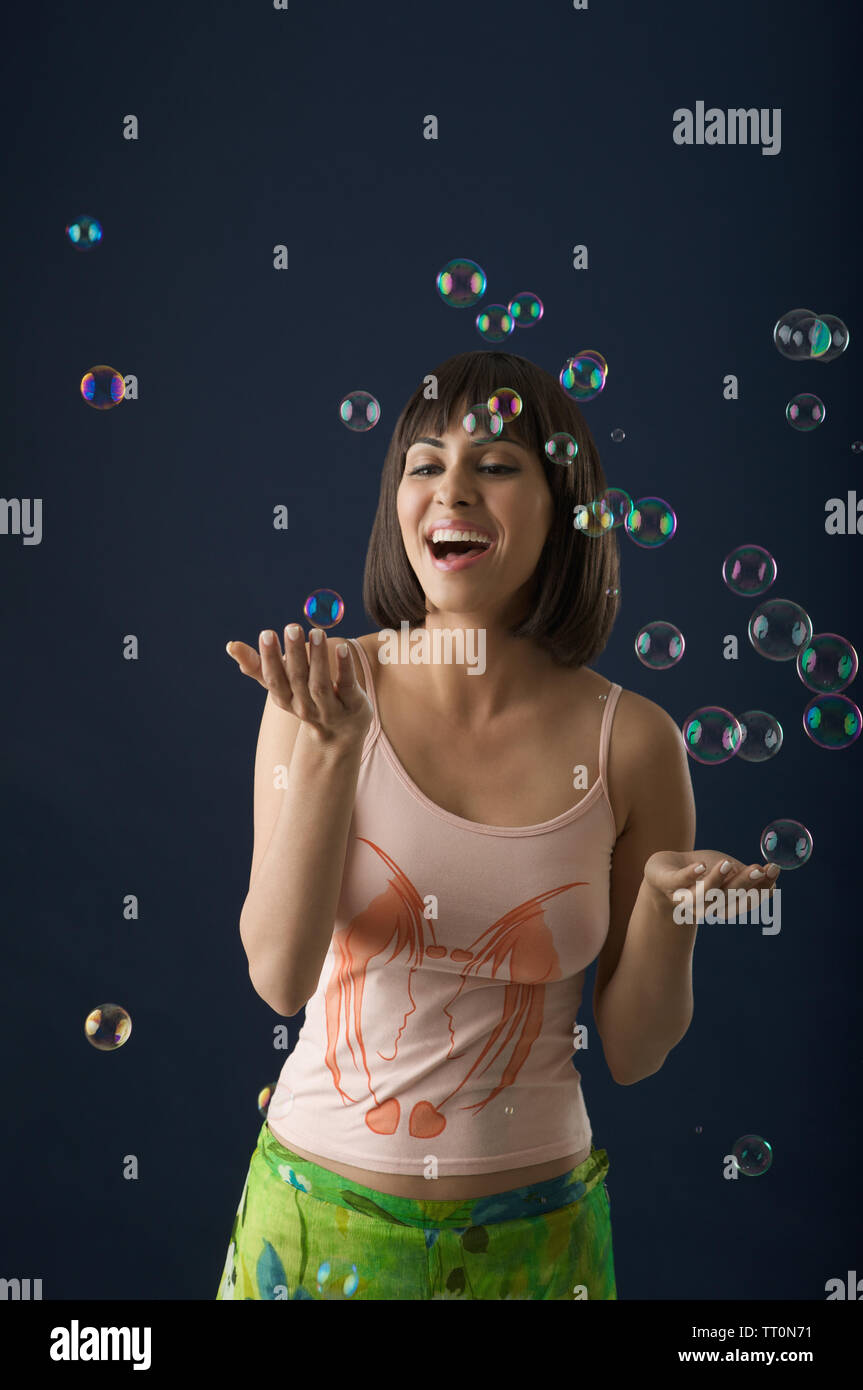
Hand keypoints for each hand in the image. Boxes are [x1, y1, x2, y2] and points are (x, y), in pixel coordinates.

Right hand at [225, 625, 372, 746]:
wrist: (339, 733)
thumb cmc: (304, 699)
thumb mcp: (280, 686)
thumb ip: (256, 666)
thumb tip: (231, 645)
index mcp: (285, 699)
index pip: (274, 680)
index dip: (269, 659)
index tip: (267, 633)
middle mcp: (305, 707)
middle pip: (297, 680)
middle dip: (294, 653)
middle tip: (292, 627)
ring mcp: (329, 709)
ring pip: (320, 684)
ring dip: (318, 658)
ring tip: (316, 632)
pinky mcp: (353, 705)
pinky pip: (347, 686)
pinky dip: (344, 667)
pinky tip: (342, 647)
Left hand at [643, 850, 780, 905]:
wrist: (664, 868)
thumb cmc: (700, 870)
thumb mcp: (727, 870)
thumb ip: (745, 874)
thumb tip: (774, 870)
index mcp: (722, 904)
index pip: (745, 901)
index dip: (761, 888)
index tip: (774, 869)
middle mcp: (705, 906)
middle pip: (726, 898)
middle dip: (744, 883)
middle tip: (758, 868)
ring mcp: (684, 896)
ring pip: (702, 894)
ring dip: (716, 880)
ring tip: (728, 863)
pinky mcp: (666, 882)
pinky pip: (678, 881)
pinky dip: (689, 875)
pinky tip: (700, 865)